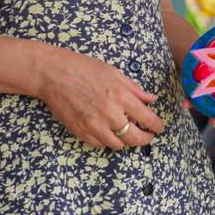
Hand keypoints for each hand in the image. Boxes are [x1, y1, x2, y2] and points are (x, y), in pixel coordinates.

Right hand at [33, 45, 165, 150]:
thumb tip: (151, 100)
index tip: (159, 128)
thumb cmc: (85, 69)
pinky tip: (109, 133)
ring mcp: (94, 125)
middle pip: (134, 137)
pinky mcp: (80, 131)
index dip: (157, 126)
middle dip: (145, 139)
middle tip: (148, 137)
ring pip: (117, 145)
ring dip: (125, 141)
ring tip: (127, 134)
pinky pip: (99, 144)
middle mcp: (110, 114)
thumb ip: (135, 89)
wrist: (54, 74)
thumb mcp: (115, 73)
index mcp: (122, 96)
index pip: (147, 119)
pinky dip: (107, 141)